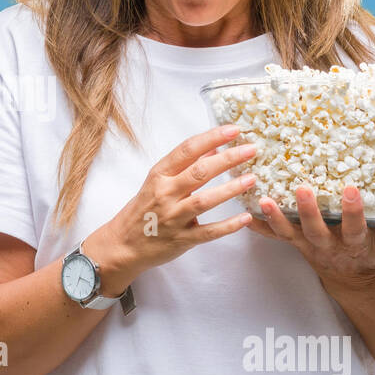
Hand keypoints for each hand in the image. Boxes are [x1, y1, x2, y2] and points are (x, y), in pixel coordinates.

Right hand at [100, 123, 258, 274]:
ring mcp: (173, 218)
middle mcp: (165, 194)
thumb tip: (214, 147)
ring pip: (205, 200)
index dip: (211, 138)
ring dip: (230, 189)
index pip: (187, 150)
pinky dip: (228, 226)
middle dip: (227, 159)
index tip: (233, 130)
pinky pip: (208, 232)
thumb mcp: (158, 182)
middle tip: (251, 149)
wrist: (123, 244)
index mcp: (159, 176)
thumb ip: (184, 165)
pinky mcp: (181, 239)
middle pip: (199, 172)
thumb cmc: (142, 210)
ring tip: (252, 179)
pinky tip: (246, 218)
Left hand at [242, 184, 374, 284]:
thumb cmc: (373, 251)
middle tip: (302, 188)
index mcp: (353, 242)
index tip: (352, 189)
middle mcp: (327, 245)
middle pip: (315, 230)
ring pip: (288, 234)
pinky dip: (258, 227)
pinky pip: (272, 236)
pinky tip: (243, 213)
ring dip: (275, 218)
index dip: (353, 211)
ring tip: (263, 200)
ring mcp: (306, 245)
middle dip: (309, 211)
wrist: (350, 275)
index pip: (354, 227)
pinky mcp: (292, 243)